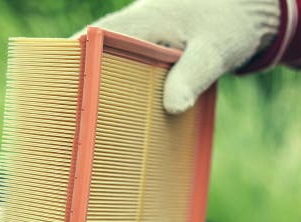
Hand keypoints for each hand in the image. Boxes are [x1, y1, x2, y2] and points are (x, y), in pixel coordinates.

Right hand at [75, 0, 279, 112]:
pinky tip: (110, 124)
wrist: (243, 11)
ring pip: (101, 67)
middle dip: (74, 86)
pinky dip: (112, 94)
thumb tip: (172, 106)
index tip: (56, 94)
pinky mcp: (142, 57)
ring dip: (92, 92)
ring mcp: (133, 43)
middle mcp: (128, 30)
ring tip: (76, 131)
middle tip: (61, 124)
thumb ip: (193, 76)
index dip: (69, 65)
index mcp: (139, 23)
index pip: (89, 41)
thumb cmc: (227, 25)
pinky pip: (118, 74)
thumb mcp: (215, 51)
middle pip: (87, 58)